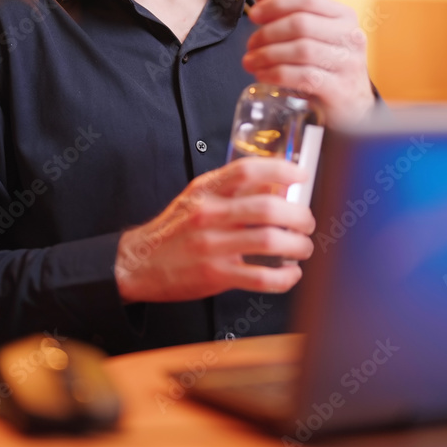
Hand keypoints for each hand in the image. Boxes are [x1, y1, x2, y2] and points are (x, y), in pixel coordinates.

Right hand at [114, 157, 315, 302]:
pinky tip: (290, 273)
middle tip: (307, 222)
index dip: (281, 169)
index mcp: (206, 190)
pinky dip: (284, 277)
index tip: (302, 176)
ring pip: (269, 241)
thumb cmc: (175, 230)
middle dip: (299, 215)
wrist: (138, 263)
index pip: (247, 170)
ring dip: (297, 245)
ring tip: (303, 247)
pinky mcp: (215, 275)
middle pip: (267, 208)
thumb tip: (277, 184)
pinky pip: (260, 277)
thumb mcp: (198, 198)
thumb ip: (234, 190)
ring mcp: (212, 246)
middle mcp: (209, 214)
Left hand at [243, 0, 375, 126]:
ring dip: (268, 55)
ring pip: (301, 50)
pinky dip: (277, 74)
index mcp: (344, 17)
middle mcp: (352, 37)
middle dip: (268, 33)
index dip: (276, 4)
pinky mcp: (341, 89)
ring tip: (251, 62)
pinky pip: (305, 76)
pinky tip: (263, 76)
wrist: (352, 108)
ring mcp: (349, 64)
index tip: (253, 15)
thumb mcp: (311, 37)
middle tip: (250, 46)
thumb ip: (287, 11)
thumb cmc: (327, 68)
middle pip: (301, 24)